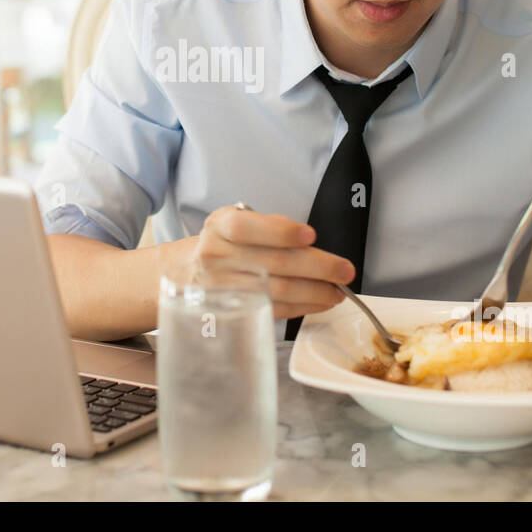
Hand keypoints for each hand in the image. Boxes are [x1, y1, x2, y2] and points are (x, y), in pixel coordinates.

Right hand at [188, 205, 354, 319]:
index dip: (280, 231)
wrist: (187, 273)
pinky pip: (274, 309)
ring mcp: (224, 288)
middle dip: (316, 267)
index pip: (246, 228)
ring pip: (277, 290)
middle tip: (344, 270)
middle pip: (272, 262)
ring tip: (338, 290)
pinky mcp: (234, 310)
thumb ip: (268, 226)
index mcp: (219, 226)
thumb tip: (308, 242)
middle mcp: (217, 256)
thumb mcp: (235, 221)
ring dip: (315, 292)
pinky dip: (303, 306)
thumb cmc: (224, 244)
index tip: (310, 235)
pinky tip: (320, 302)